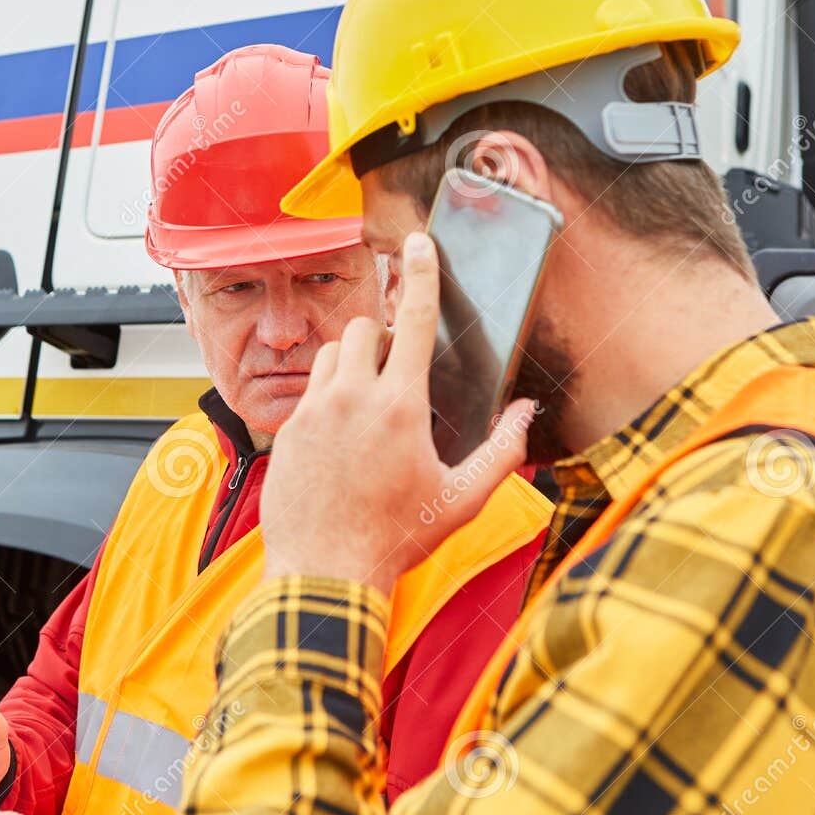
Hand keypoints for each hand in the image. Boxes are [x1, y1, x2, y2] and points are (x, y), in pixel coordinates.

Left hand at [260, 232, 535, 593]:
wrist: (326, 571)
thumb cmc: (396, 539)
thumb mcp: (461, 501)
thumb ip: (502, 452)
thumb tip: (525, 413)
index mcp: (401, 406)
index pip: (416, 320)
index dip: (420, 273)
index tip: (419, 242)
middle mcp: (353, 397)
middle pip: (366, 327)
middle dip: (384, 334)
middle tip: (398, 367)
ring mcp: (315, 411)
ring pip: (332, 352)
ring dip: (353, 361)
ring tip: (368, 399)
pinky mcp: (289, 429)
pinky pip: (309, 390)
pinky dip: (328, 396)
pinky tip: (342, 435)